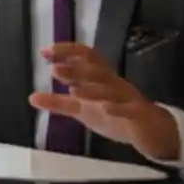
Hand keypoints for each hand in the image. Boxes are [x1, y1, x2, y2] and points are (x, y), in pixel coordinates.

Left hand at [30, 43, 179, 161]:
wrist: (153, 132)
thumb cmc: (115, 114)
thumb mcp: (82, 109)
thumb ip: (59, 103)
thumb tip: (31, 97)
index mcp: (101, 79)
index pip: (85, 58)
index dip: (67, 52)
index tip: (45, 52)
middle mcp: (114, 84)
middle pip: (96, 71)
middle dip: (76, 70)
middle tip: (54, 69)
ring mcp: (128, 98)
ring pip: (112, 89)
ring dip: (93, 89)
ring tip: (75, 91)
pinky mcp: (139, 115)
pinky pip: (131, 110)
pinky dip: (119, 108)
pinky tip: (107, 109)